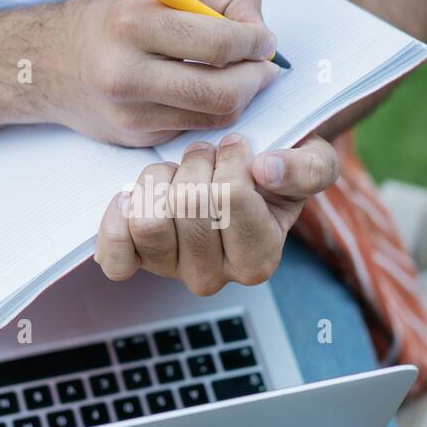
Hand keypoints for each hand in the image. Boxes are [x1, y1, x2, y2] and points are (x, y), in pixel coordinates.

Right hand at [46, 0, 281, 146]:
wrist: (48, 60)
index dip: (256, 43)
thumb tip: (258, 28)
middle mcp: (126, 72)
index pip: (219, 43)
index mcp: (133, 23)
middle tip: (264, 66)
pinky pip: (195, 127)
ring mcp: (130, 112)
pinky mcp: (135, 136)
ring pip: (215, 116)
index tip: (264, 39)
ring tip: (243, 76)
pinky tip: (204, 90)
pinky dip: (212, 110)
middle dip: (257, 78)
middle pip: (223, 91)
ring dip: (243, 96)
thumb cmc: (112, 15)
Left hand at [94, 133, 339, 293]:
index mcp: (259, 260)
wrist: (234, 174)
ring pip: (149, 223)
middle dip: (196, 165)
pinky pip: (113, 254)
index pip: (232, 198)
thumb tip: (267, 170)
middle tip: (207, 159)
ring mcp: (170, 271)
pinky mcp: (134, 262)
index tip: (239, 150)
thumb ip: (306, 167)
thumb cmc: (275, 171)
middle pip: (188, 207)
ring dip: (160, 181)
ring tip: (178, 173)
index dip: (231, 159)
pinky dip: (118, 218)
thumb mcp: (312, 162)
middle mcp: (213, 276)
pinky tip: (134, 195)